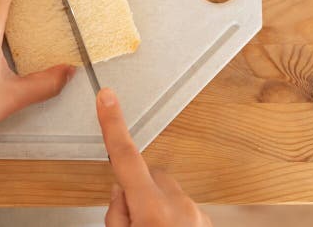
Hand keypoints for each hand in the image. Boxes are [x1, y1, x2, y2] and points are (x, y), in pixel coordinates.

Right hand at [97, 88, 211, 226]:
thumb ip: (116, 212)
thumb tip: (122, 194)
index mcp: (152, 209)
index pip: (125, 156)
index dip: (113, 124)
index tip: (107, 98)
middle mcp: (179, 206)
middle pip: (147, 176)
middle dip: (136, 189)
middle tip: (129, 219)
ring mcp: (196, 214)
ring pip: (164, 192)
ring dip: (153, 206)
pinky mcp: (206, 222)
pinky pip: (181, 207)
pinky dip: (169, 217)